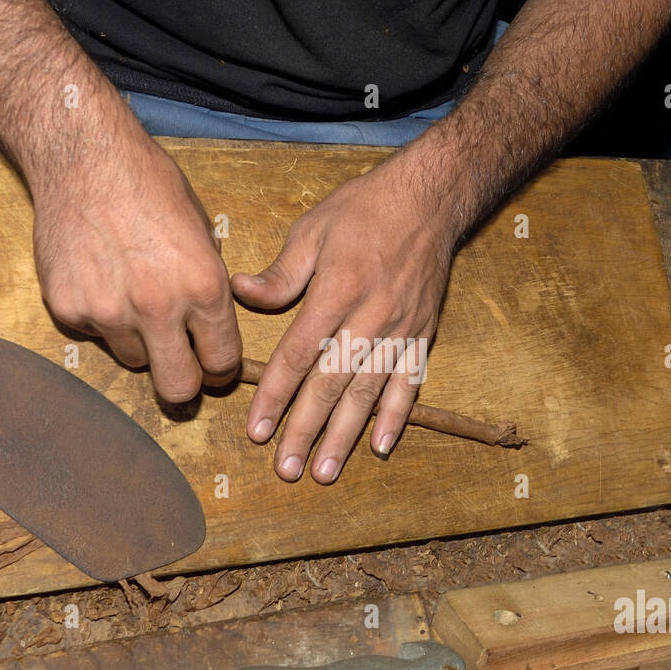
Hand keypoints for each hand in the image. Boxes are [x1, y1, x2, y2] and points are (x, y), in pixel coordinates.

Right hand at [30, 137, 241, 401]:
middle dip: (185, 386)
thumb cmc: (149, 185)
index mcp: (203, 286)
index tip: (213, 367)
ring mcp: (108, 312)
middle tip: (181, 369)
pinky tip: (100, 279)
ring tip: (133, 298)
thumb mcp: (202, 232)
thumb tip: (211, 326)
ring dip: (139, 342)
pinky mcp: (68, 309)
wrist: (82, 158)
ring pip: (133, 361)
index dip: (220, 369)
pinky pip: (94, 334)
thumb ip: (208, 284)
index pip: (222, 361)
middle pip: (178, 388)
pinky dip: (100, 319)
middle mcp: (158, 307)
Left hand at [232, 159, 454, 482]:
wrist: (429, 198)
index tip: (257, 431)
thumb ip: (280, 272)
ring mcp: (399, 330)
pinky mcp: (422, 334)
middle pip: (330, 385)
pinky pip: (409, 383)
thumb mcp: (312, 230)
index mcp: (336, 292)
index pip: (298, 355)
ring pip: (367, 393)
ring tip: (325, 470)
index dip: (275, 396)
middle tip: (286, 469)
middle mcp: (369, 318)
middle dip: (305, 430)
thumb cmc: (363, 209)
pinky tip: (379, 446)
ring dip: (345, 436)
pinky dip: (395, 416)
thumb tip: (241, 292)